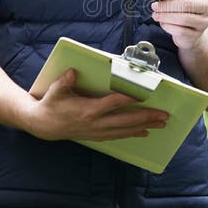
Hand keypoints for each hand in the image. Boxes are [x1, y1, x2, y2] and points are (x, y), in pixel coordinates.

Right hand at [24, 68, 168, 141]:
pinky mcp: (97, 136)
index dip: (126, 100)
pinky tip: (144, 132)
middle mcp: (96, 123)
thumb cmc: (51, 104)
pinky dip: (132, 134)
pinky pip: (119, 136)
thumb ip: (65, 82)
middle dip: (146, 118)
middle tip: (163, 115)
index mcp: (87, 110)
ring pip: (125, 130)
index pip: (111, 104)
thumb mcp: (55, 91)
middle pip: (125, 120)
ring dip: (144, 127)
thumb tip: (72, 72)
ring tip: (160, 124)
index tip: (141, 97)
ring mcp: (98, 131)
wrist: (43, 126)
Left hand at [151, 0, 207, 49]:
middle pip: (186, 4)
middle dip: (167, 5)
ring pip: (184, 19)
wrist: (190, 28)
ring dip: (166, 16)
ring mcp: (204, 21)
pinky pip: (181, 31)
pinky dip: (168, 27)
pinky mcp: (197, 34)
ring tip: (156, 15)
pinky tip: (163, 23)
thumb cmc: (182, 7)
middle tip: (154, 6)